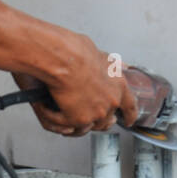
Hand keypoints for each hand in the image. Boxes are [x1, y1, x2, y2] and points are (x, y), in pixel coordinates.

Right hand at [13, 36, 137, 137]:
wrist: (64, 58)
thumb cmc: (77, 52)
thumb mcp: (102, 55)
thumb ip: (112, 65)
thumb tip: (119, 65)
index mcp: (119, 85)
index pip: (131, 107)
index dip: (129, 115)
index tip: (127, 120)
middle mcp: (110, 102)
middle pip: (105, 120)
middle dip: (95, 119)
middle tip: (82, 114)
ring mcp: (95, 114)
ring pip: (85, 126)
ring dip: (71, 120)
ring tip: (57, 111)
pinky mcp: (77, 120)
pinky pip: (64, 124)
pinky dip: (52, 116)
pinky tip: (45, 108)